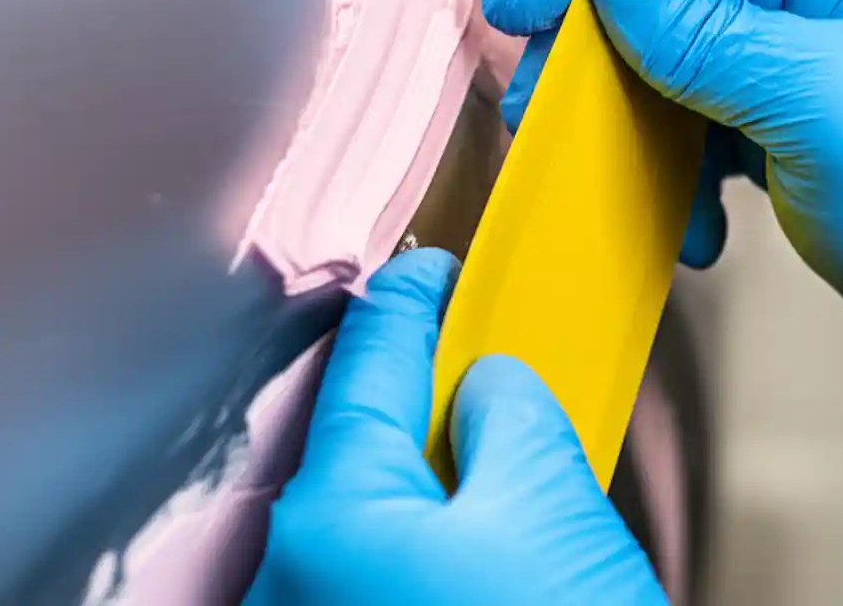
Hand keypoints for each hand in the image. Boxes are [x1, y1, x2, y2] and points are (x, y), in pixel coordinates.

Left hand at [244, 249, 665, 605]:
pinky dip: (433, 526)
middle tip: (480, 354)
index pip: (365, 367)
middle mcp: (294, 576)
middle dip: (421, 393)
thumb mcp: (548, 506)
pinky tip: (482, 523)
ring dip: (434, 465)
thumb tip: (488, 383)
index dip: (411, 301)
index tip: (432, 267)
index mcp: (329, 519)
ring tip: (498, 442)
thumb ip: (509, 411)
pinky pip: (384, 561)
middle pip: (359, 441)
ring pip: (374, 507)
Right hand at [483, 0, 842, 449]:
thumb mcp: (818, 106)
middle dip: (592, 61)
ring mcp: (778, 48)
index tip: (513, 11)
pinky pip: (681, 120)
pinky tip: (703, 230)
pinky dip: (674, 177)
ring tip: (663, 206)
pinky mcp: (766, 109)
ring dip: (634, 138)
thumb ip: (707, 37)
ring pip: (652, 61)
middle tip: (546, 121)